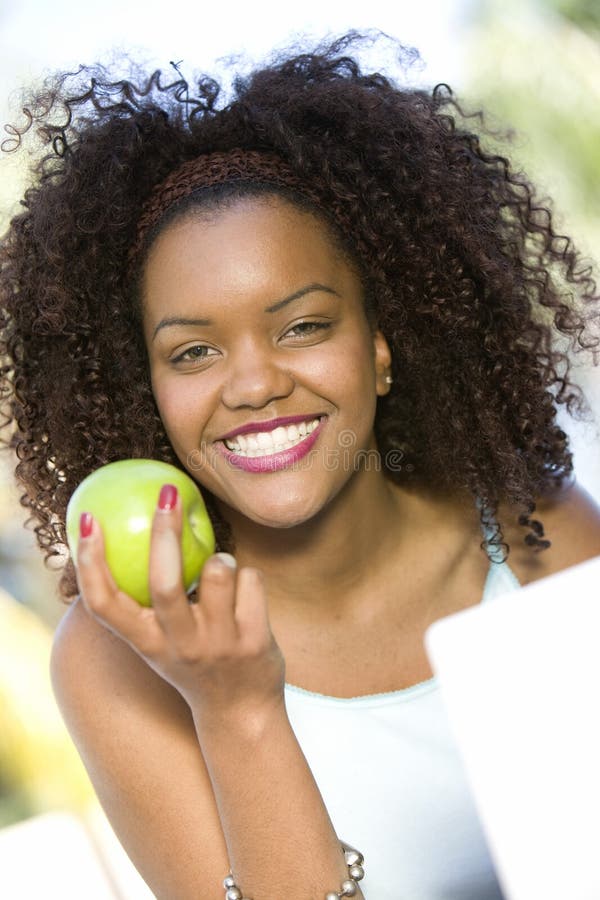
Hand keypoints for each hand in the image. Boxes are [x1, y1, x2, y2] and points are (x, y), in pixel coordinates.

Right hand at [74, 485, 285, 725]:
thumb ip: (146, 603)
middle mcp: (178, 646)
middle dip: (164, 533)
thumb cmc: (195, 661)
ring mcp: (218, 646)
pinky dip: (248, 579)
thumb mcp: (161, 641)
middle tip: (167, 493)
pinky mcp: (254, 642)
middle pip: (164, 583)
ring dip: (222, 558)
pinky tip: (246, 598)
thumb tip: (128, 537)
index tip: (87, 519)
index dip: (90, 561)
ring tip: (221, 570)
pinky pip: (251, 580)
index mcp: (146, 643)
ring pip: (219, 571)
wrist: (242, 715)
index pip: (104, 604)